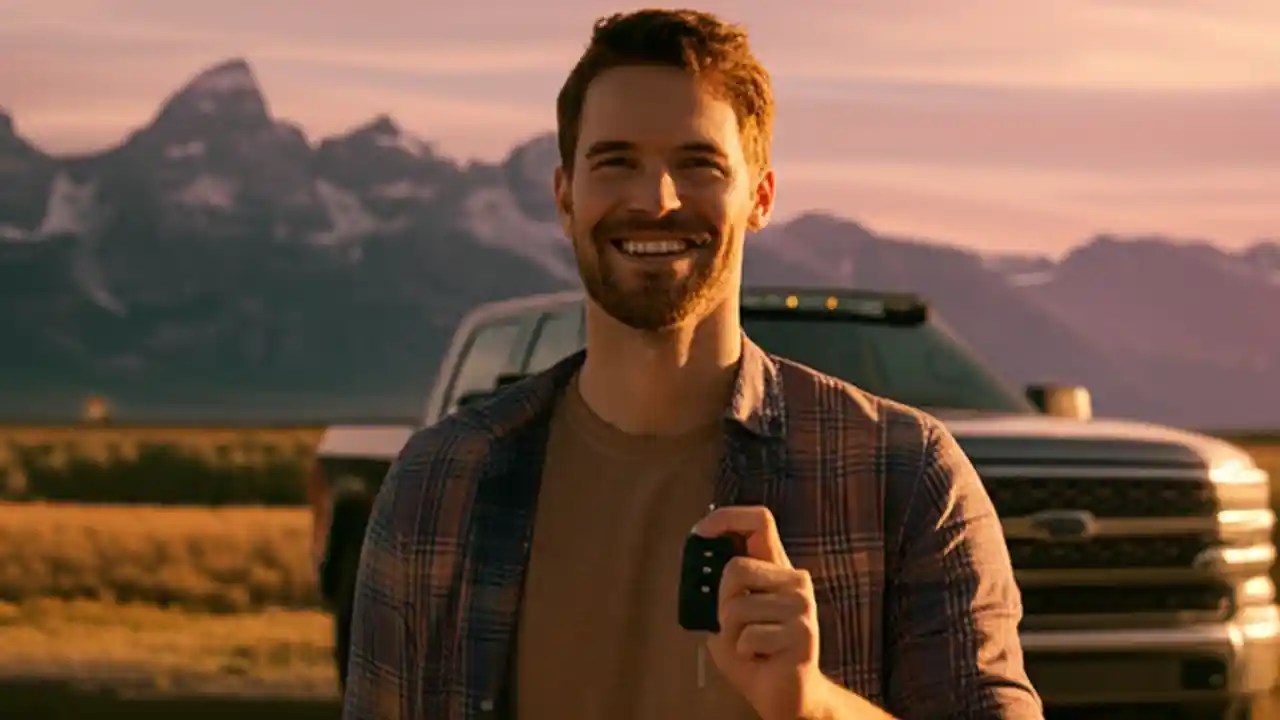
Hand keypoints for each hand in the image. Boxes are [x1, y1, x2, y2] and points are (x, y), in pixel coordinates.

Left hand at [692, 505, 834, 719]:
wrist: (785, 696)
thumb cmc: (752, 653)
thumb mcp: (726, 616)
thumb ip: (717, 590)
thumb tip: (699, 566)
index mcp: (776, 568)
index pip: (760, 520)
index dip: (726, 518)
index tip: (700, 532)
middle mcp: (794, 580)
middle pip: (736, 568)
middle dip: (721, 602)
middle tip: (733, 626)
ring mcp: (802, 605)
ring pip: (738, 605)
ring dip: (731, 633)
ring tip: (750, 646)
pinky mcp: (803, 633)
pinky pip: (749, 636)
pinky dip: (743, 653)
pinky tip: (760, 659)